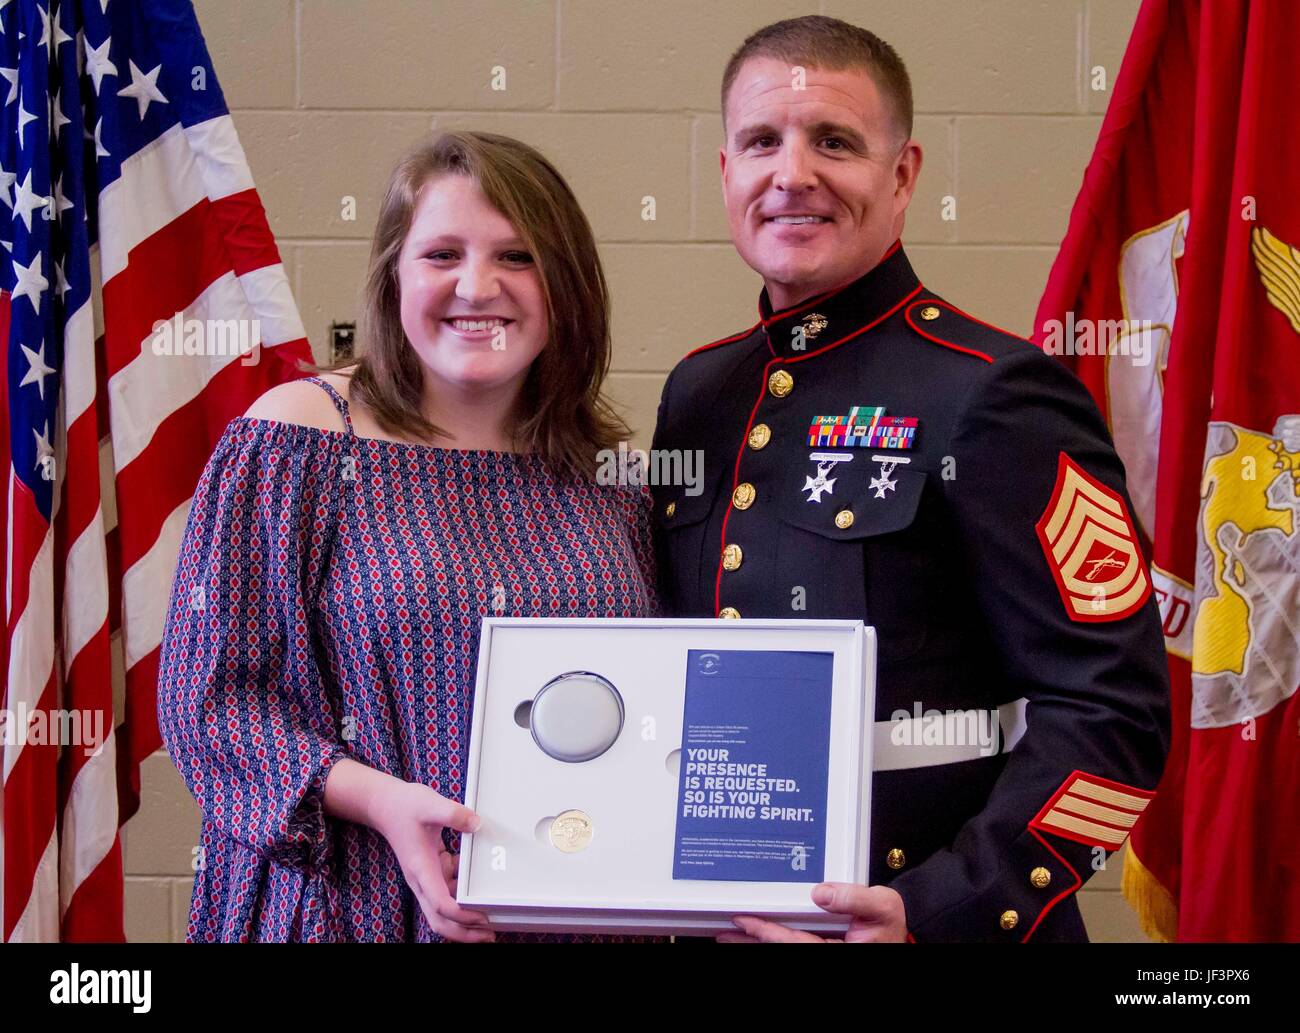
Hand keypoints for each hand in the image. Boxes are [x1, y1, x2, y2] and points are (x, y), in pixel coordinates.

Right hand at [371, 780, 494, 942]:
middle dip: (464, 933)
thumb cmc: (403, 807)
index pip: (440, 904)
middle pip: (440, 920)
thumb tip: (477, 825)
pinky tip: (478, 886)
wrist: (385, 806)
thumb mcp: (429, 804)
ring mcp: (427, 878)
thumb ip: (453, 814)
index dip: (462, 916)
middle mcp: (423, 880)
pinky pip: (448, 891)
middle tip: (489, 935)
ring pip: (444, 910)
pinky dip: (463, 895)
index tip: (482, 917)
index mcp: (421, 869)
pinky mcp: (432, 871)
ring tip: (489, 919)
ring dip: (464, 919)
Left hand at [717, 884, 907, 942]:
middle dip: (751, 941)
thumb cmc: (892, 925)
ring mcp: (822, 952)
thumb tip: (820, 892)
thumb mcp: (882, 906)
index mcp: (836, 952)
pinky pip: (792, 944)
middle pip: (781, 949)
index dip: (766, 932)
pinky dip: (773, 938)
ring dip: (757, 942)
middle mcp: (826, 954)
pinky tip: (758, 934)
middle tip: (725, 933)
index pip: (793, 944)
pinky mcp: (822, 948)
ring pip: (784, 948)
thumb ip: (854, 897)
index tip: (744, 921)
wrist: (902, 933)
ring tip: (733, 935)